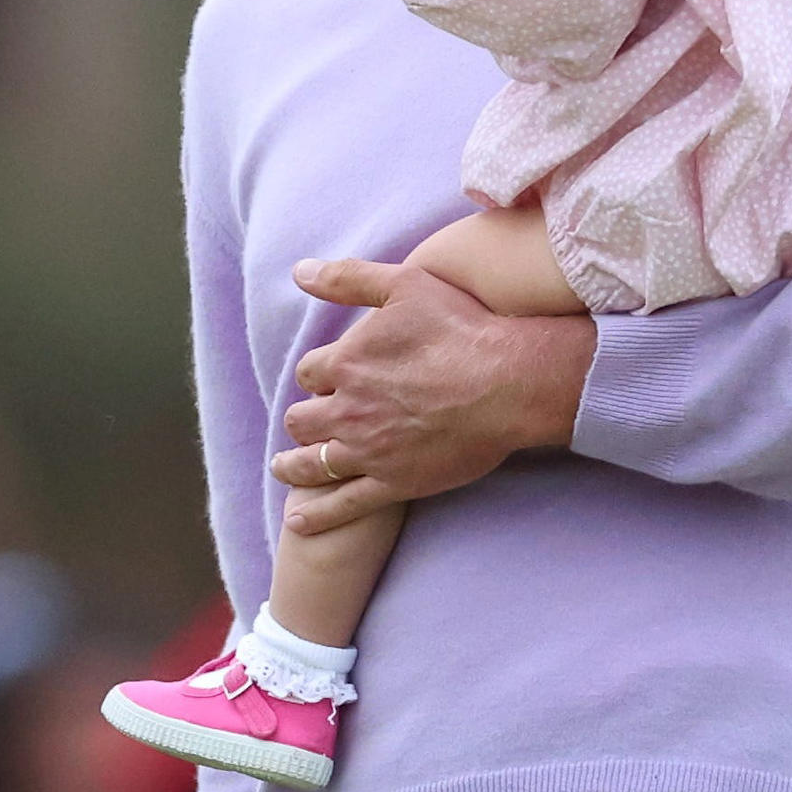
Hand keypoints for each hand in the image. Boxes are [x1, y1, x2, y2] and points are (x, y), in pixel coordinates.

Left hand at [274, 254, 590, 532]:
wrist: (507, 381)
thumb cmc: (461, 328)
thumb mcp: (403, 285)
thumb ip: (347, 278)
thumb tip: (299, 270)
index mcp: (346, 363)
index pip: (310, 373)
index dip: (319, 374)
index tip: (329, 377)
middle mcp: (348, 409)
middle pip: (303, 418)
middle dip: (305, 417)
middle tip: (311, 420)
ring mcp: (368, 450)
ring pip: (311, 462)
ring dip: (293, 463)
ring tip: (284, 465)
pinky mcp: (393, 482)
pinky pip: (343, 504)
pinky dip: (316, 515)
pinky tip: (297, 520)